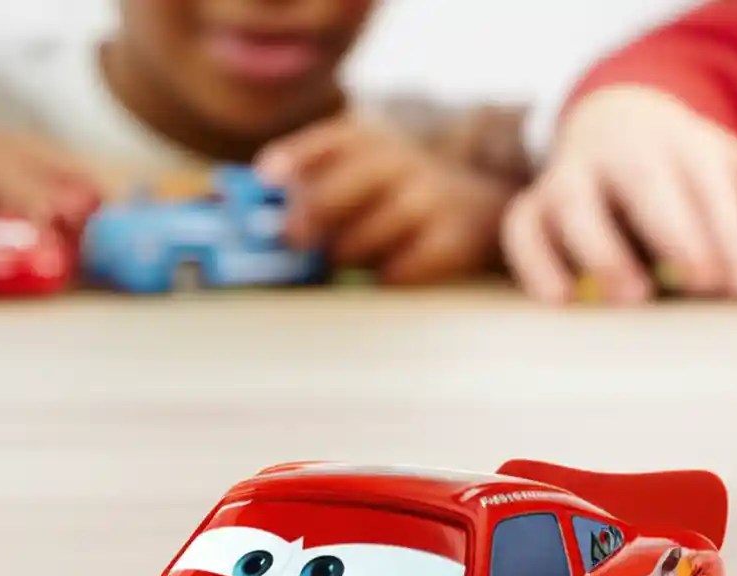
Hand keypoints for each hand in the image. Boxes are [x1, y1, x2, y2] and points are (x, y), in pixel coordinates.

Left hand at [255, 115, 512, 283]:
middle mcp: (400, 161)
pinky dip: (384, 276)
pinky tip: (393, 266)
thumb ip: (310, 180)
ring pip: (355, 244)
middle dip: (302, 223)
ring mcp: (428, 200)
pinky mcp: (451, 242)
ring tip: (353, 252)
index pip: (328, 142)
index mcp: (371, 138)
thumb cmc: (402, 192)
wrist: (488, 206)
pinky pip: (395, 272)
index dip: (292, 159)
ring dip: (343, 257)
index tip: (267, 177)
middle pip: (332, 196)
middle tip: (294, 239)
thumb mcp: (363, 167)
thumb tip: (249, 211)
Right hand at [505, 86, 736, 304]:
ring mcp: (572, 178)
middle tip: (700, 282)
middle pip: (646, 188)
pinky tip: (560, 301)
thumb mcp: (733, 167)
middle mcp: (624, 157)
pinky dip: (535, 264)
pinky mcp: (532, 206)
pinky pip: (522, 230)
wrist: (614, 118)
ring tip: (630, 297)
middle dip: (675, 233)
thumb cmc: (684, 163)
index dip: (728, 235)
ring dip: (602, 249)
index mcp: (684, 146)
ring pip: (577, 206)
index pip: (708, 188)